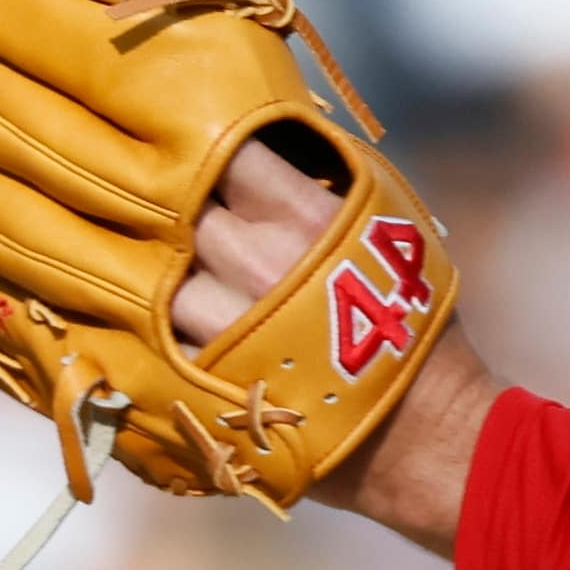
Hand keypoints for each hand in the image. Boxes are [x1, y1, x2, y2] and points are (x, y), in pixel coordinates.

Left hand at [180, 138, 508, 555]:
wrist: (420, 427)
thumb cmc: (412, 320)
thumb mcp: (390, 227)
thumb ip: (325, 184)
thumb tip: (274, 142)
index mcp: (305, 219)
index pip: (228, 154)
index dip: (208, 150)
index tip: (202, 152)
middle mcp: (256, 264)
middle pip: (180, 214)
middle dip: (178, 214)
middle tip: (178, 216)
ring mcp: (221, 327)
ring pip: (152, 282)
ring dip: (158, 280)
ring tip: (169, 280)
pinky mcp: (198, 384)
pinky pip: (150, 344)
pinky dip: (149, 334)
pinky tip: (158, 331)